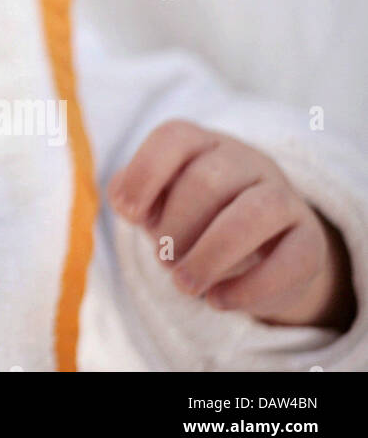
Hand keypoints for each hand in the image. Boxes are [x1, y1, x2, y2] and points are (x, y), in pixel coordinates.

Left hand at [107, 120, 355, 330]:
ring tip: (184, 284)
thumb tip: (125, 202)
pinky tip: (219, 300)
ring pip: (255, 212)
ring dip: (211, 254)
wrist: (257, 249)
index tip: (129, 214)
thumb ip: (133, 196)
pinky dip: (250, 286)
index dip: (144, 174)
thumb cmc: (191, 217)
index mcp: (201, 144)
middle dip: (176, 227)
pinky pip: (293, 258)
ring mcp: (283, 195)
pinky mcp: (310, 239)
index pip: (174, 137)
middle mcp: (245, 160)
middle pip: (208, 180)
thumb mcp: (157, 203)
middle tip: (164, 260)